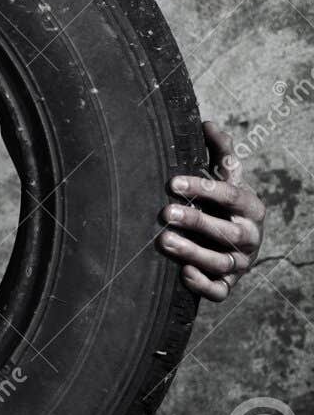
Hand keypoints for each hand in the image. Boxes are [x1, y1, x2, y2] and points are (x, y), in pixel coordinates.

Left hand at [156, 119, 264, 302]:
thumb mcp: (226, 178)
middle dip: (197, 222)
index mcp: (250, 207)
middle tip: (166, 213)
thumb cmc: (224, 204)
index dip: (204, 188)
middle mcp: (248, 236)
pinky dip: (204, 285)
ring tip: (164, 241)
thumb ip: (220, 153)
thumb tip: (207, 123)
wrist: (235, 242)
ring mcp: (240, 262)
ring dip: (193, 252)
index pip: (230, 195)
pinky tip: (183, 275)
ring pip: (221, 262)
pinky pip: (220, 291)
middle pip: (227, 232)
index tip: (172, 182)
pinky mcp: (228, 284)